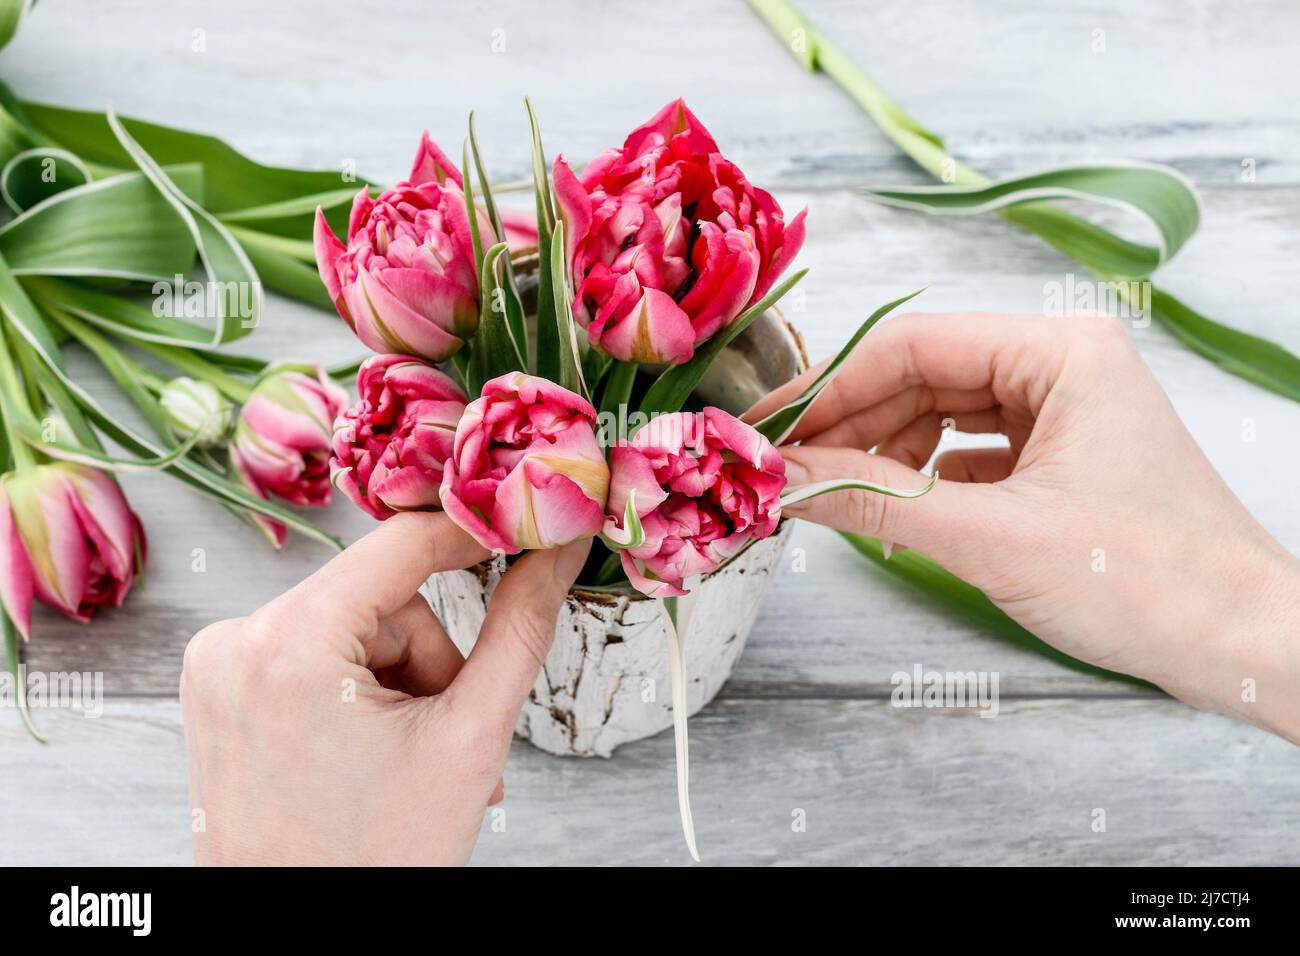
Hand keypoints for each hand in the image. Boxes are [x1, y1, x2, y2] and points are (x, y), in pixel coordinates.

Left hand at [180, 512, 589, 864]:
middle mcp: (234, 643)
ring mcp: (217, 670)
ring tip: (414, 759)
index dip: (470, 533)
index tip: (521, 529)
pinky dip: (358, 696)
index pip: (398, 544)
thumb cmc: (370, 864)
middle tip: (453, 731)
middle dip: (430, 661)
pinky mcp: (218, 693)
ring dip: (400, 684)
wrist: (298, 942)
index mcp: (287, 644)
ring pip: (351, 631)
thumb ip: (519, 631)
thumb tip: (553, 552)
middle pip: (379, 601)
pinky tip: (374, 755)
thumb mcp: (468, 739)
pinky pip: (313, 657)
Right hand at [748, 312, 1299, 740]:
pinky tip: (895, 518)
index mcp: (1060, 352)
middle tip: (787, 471)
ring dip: (885, 458)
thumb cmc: (1147, 582)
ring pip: (941, 415)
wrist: (1240, 645)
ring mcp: (1064, 411)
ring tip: (837, 502)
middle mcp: (1062, 365)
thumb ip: (877, 499)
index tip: (771, 430)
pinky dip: (925, 482)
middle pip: (922, 377)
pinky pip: (969, 452)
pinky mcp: (1061, 457)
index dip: (830, 387)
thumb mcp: (991, 539)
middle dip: (853, 427)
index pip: (911, 345)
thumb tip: (787, 477)